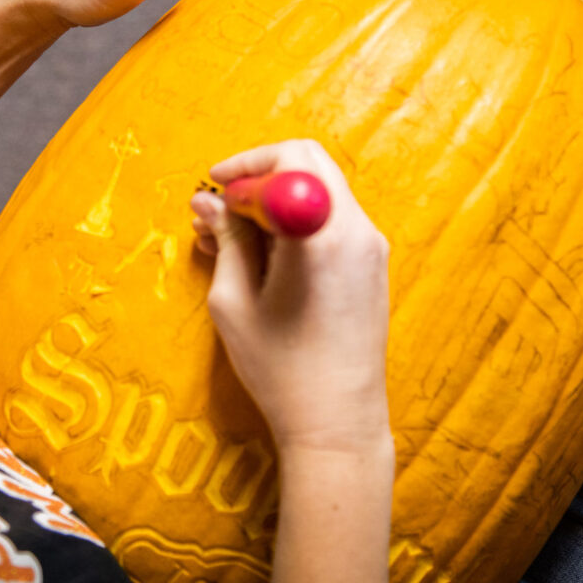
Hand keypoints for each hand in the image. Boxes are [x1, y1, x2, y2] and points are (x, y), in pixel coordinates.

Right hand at [190, 139, 390, 452]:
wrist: (338, 424)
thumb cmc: (282, 369)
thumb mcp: (234, 301)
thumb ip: (227, 239)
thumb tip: (210, 200)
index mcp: (322, 233)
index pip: (290, 159)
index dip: (246, 166)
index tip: (214, 188)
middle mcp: (357, 230)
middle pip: (310, 165)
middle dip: (259, 176)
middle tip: (220, 206)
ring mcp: (371, 247)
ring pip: (319, 191)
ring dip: (273, 202)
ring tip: (228, 239)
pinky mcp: (372, 266)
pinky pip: (331, 221)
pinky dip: (295, 223)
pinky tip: (260, 257)